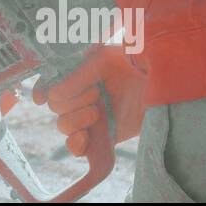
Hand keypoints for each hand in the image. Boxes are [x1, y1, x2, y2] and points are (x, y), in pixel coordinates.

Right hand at [32, 45, 146, 156]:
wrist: (164, 83)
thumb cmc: (138, 63)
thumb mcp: (107, 58)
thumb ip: (80, 72)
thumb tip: (55, 92)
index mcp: (79, 71)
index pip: (49, 81)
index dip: (42, 88)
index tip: (42, 96)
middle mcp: (81, 94)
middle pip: (54, 104)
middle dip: (70, 101)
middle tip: (96, 94)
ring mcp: (91, 116)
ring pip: (63, 125)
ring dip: (74, 120)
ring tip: (97, 113)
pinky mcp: (102, 136)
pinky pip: (77, 147)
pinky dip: (75, 145)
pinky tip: (85, 138)